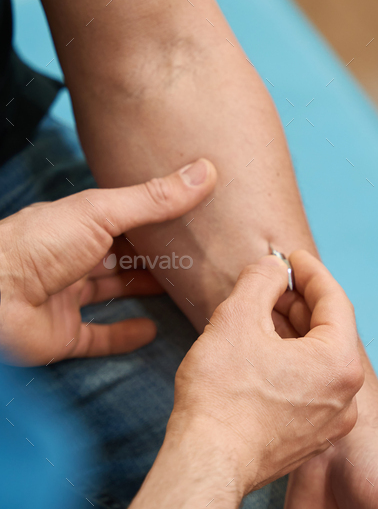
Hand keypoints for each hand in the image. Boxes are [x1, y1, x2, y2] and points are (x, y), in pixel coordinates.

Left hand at [0, 160, 215, 364]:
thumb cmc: (40, 244)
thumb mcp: (103, 213)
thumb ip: (154, 200)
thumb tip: (205, 172)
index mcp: (77, 223)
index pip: (123, 217)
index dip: (155, 216)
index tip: (191, 215)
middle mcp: (71, 257)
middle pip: (118, 255)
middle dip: (151, 255)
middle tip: (192, 255)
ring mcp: (65, 297)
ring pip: (109, 292)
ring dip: (141, 291)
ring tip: (179, 289)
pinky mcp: (62, 335)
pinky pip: (97, 336)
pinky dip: (123, 336)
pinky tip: (151, 331)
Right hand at [171, 250, 363, 492]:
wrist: (207, 464)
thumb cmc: (222, 394)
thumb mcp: (237, 318)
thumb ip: (261, 281)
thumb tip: (273, 268)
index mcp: (339, 362)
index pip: (335, 301)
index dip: (311, 272)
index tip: (291, 258)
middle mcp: (347, 396)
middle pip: (330, 332)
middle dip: (300, 303)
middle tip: (271, 283)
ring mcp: (331, 423)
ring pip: (319, 362)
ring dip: (295, 334)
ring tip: (262, 315)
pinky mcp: (311, 441)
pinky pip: (310, 390)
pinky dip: (292, 365)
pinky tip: (263, 355)